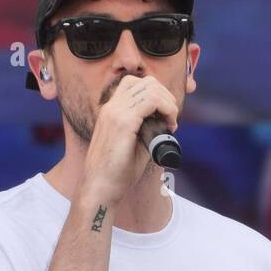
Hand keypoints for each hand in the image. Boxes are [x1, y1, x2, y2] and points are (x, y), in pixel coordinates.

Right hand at [80, 74, 179, 206]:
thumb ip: (145, 129)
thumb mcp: (133, 144)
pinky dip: (166, 109)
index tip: (165, 117)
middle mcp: (111, 106)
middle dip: (166, 96)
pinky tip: (170, 124)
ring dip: (168, 103)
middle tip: (172, 118)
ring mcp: (115, 112)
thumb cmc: (116, 172)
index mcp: (110, 110)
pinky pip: (151, 101)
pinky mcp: (123, 122)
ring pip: (150, 88)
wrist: (99, 188)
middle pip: (145, 82)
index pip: (135, 84)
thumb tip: (164, 122)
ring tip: (172, 122)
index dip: (156, 95)